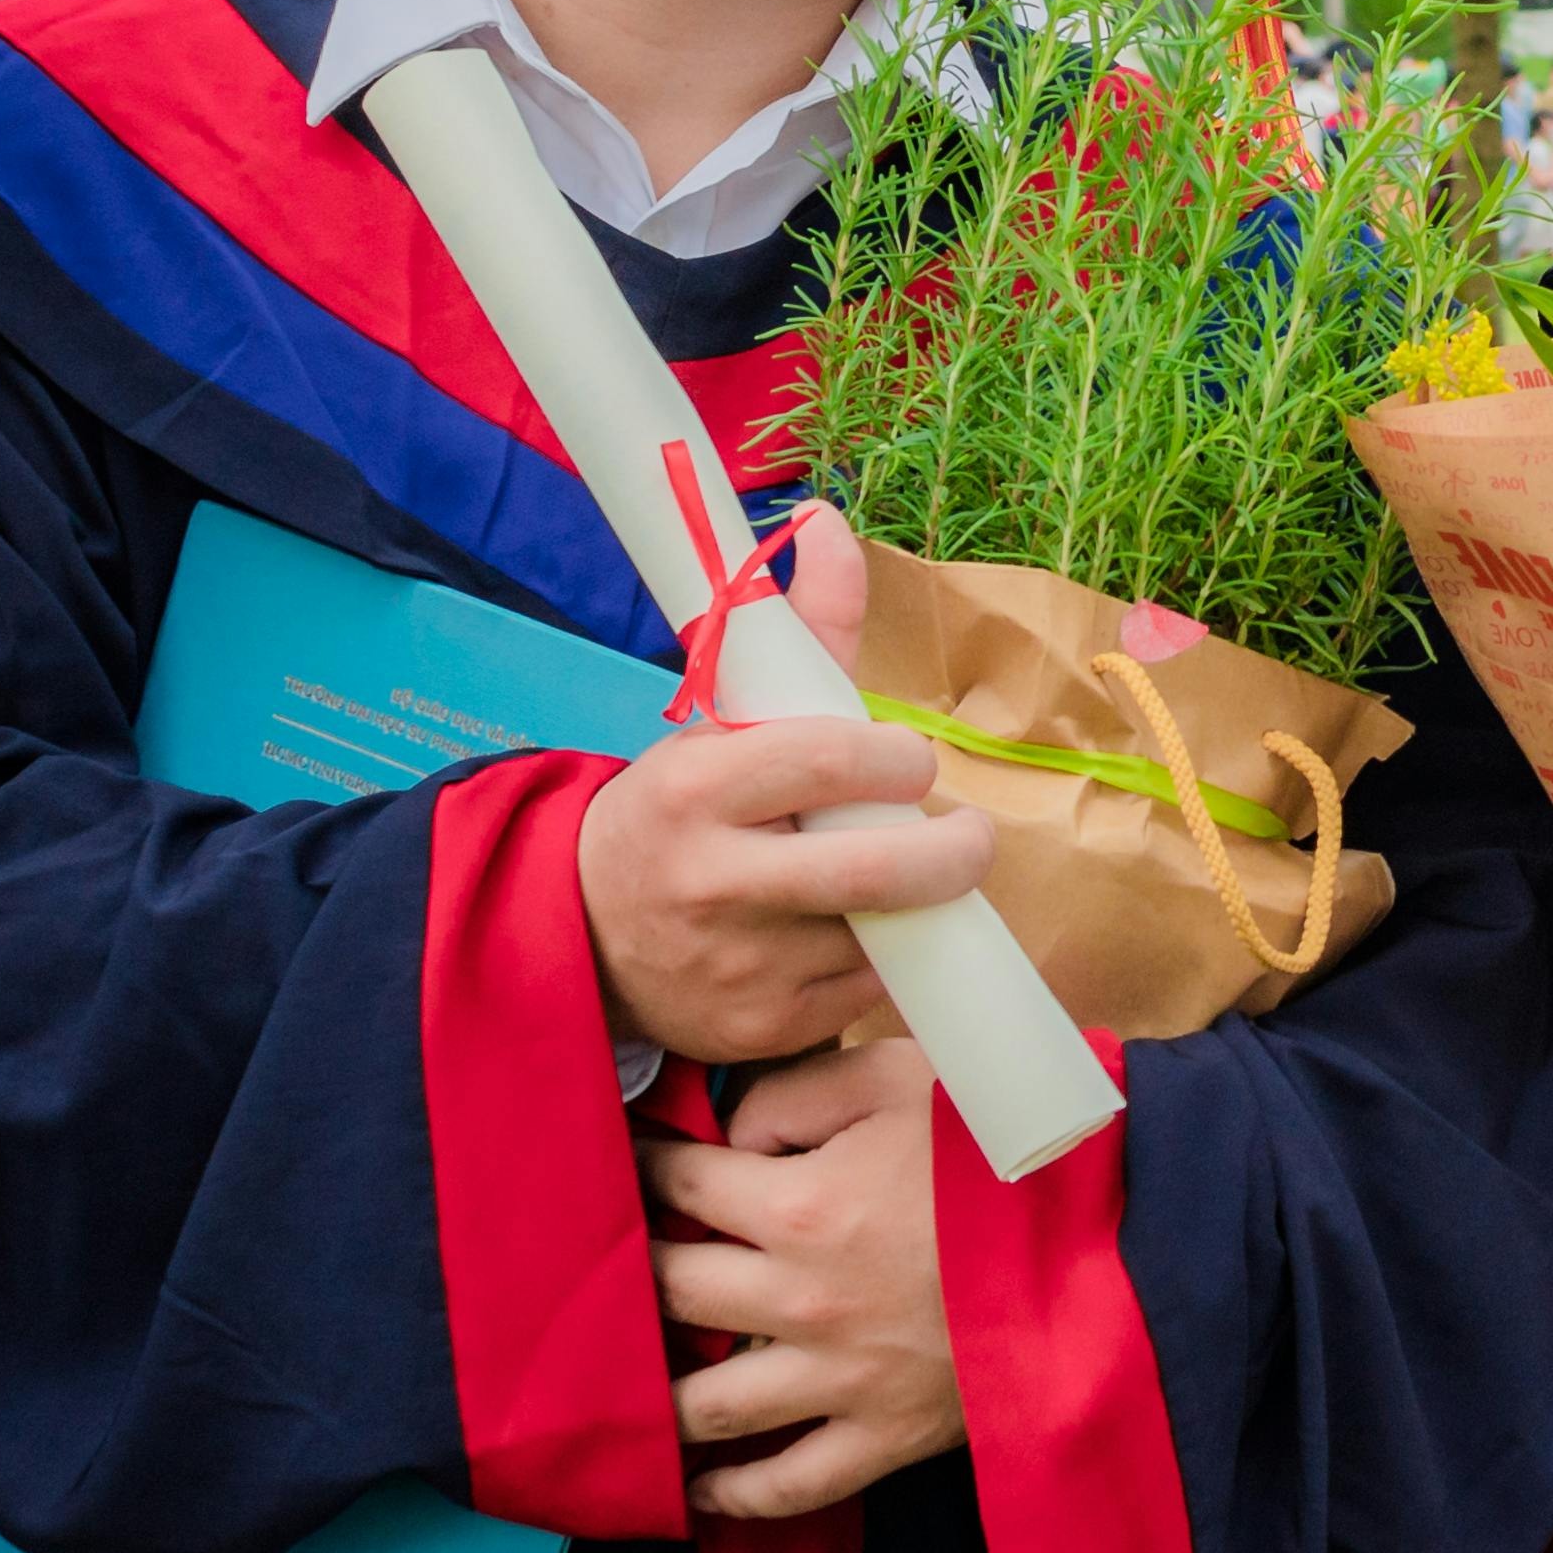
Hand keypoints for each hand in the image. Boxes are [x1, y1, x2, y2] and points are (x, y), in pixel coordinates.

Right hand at [573, 511, 994, 1063]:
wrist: (582, 932)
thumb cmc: (680, 809)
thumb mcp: (720, 716)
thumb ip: (796, 629)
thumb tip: (830, 521)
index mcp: (692, 789)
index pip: (828, 761)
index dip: (896, 759)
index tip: (911, 761)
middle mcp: (709, 881)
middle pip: (874, 872)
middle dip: (951, 852)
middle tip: (969, 837)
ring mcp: (735, 967)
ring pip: (878, 936)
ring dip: (917, 908)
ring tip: (909, 879)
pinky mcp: (757, 1031)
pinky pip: (862, 994)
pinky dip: (884, 962)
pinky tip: (864, 935)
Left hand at [647, 1027, 967, 1517]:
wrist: (1113, 1239)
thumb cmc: (1007, 1145)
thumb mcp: (903, 1077)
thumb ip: (797, 1093)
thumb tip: (732, 1135)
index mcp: (800, 1204)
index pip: (676, 1182)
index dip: (636, 1165)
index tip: (613, 1161)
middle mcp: (800, 1300)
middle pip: (666, 1292)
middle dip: (623, 1271)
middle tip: (598, 1265)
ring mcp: (839, 1379)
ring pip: (704, 1405)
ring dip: (652, 1395)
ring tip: (619, 1384)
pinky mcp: (885, 1436)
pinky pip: (789, 1486)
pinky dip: (732, 1496)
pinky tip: (693, 1491)